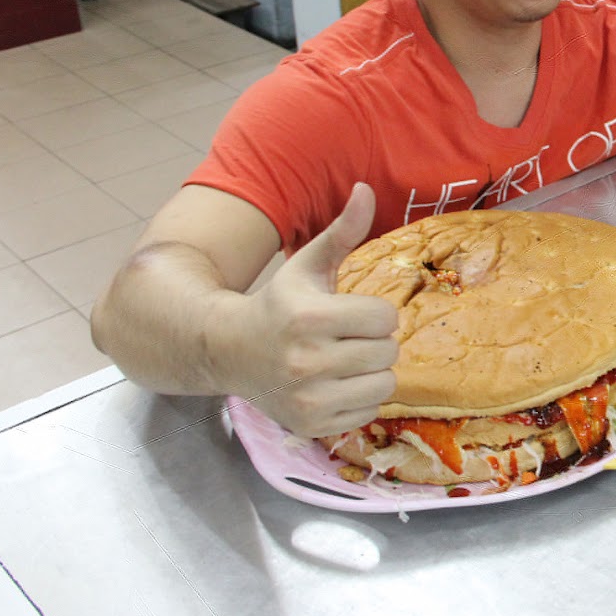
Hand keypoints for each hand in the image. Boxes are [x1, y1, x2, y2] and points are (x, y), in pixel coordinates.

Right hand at [215, 183, 399, 436]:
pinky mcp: (310, 426)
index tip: (348, 313)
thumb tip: (366, 188)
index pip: (385, 319)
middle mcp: (307, 362)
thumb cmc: (278, 305)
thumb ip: (342, 231)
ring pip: (383, 385)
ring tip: (340, 361)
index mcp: (310, 318)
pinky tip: (331, 385)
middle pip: (388, 352)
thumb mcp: (306, 265)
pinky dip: (356, 400)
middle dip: (372, 342)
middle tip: (343, 338)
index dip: (372, 313)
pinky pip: (367, 413)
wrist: (227, 350)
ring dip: (370, 372)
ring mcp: (308, 399)